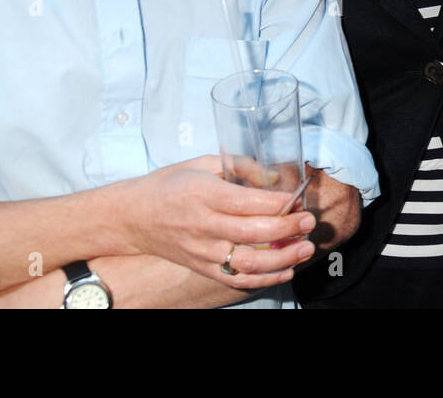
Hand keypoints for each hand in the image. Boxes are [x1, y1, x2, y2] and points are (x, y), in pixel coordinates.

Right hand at [113, 156, 316, 290]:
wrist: (133, 217)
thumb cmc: (171, 184)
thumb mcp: (201, 162)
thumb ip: (239, 166)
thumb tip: (276, 176)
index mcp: (203, 194)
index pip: (246, 203)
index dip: (278, 203)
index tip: (298, 200)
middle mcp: (203, 225)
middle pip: (252, 233)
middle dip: (287, 229)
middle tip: (309, 222)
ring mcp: (202, 251)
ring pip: (248, 262)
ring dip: (282, 258)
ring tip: (305, 248)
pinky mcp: (202, 267)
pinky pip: (236, 279)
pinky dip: (264, 279)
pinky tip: (286, 270)